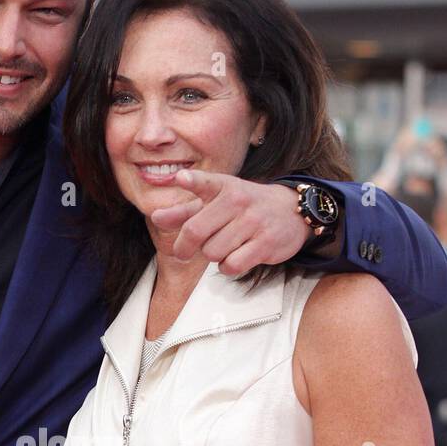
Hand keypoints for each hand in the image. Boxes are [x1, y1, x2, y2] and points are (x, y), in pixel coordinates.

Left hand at [148, 171, 309, 274]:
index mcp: (223, 187)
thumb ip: (184, 211)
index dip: (192, 181)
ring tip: (223, 246)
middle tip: (183, 251)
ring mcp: (253, 222)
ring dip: (212, 255)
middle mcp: (238, 201)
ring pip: (212, 252)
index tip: (181, 178)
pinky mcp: (265, 243)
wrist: (290, 211)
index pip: (206, 182)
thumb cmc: (242, 208)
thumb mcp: (215, 203)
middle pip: (195, 232)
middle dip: (184, 247)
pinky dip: (228, 266)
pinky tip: (235, 256)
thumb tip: (155, 218)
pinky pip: (232, 265)